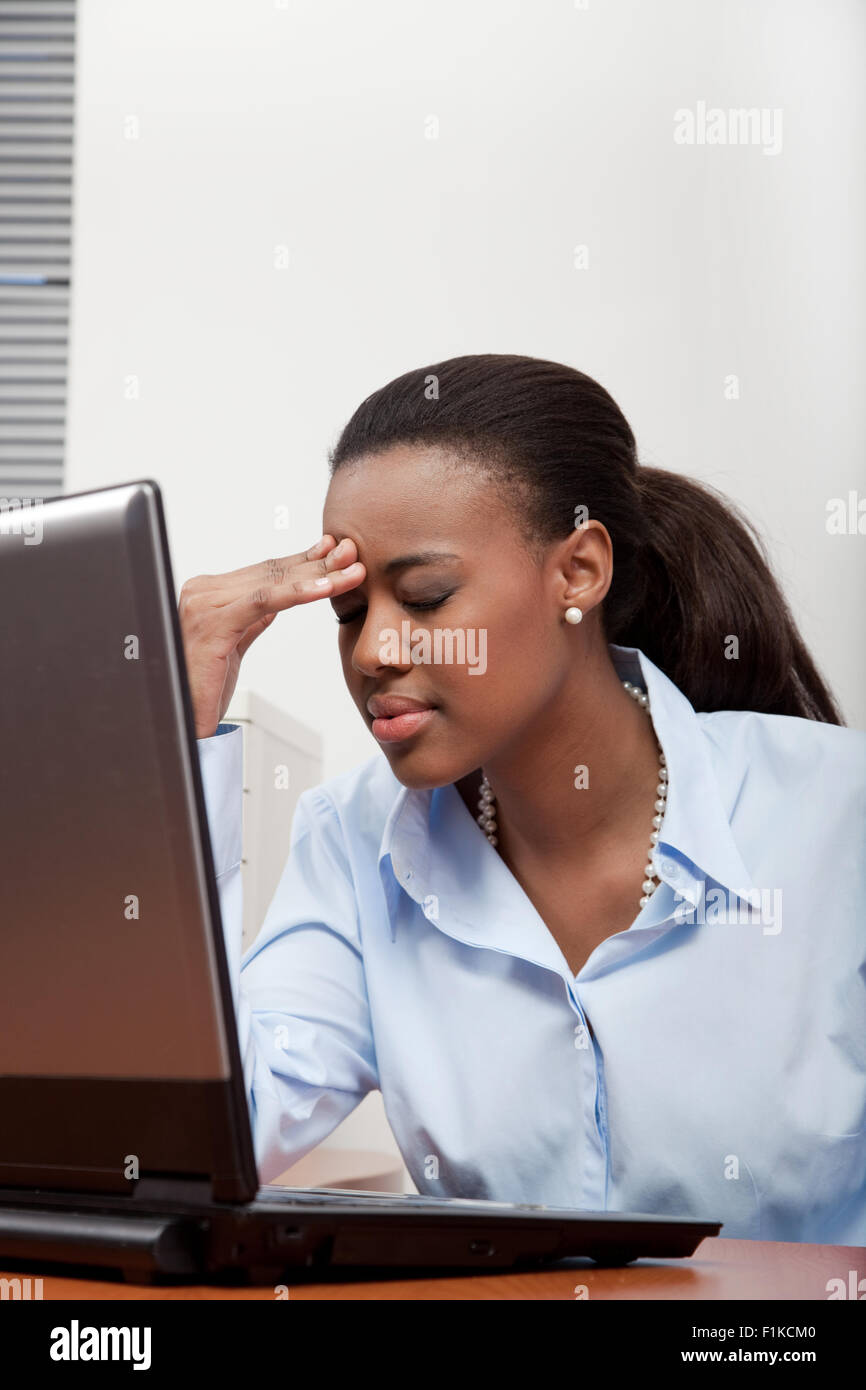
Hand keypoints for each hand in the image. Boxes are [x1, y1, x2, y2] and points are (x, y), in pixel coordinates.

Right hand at [178, 535, 363, 737]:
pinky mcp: (212, 623)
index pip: (264, 571)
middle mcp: (202, 590)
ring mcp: (204, 603)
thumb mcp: (233, 645)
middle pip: (272, 572)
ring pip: (272, 583)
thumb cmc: (202, 686)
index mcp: (208, 592)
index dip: (302, 560)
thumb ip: (250, 619)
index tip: (335, 551)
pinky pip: (263, 602)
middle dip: (316, 562)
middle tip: (352, 552)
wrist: (177, 718)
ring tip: (351, 570)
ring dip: (317, 575)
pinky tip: (324, 589)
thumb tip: (274, 601)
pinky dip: (297, 593)